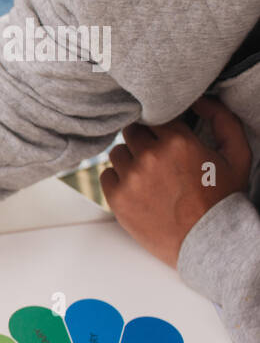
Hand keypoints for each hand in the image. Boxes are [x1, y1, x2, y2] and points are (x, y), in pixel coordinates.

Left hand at [101, 98, 251, 267]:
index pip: (154, 117)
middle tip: (156, 156)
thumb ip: (223, 120)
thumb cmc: (224, 199)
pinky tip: (137, 189)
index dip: (159, 127)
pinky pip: (106, 175)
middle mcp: (150, 156)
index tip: (165, 137)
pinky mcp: (117, 198)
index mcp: (178, 141)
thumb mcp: (236, 156)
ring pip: (118, 152)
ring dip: (130, 159)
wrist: (208, 243)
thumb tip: (201, 99)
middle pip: (132, 131)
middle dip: (143, 140)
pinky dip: (118, 179)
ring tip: (149, 175)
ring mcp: (131, 177)